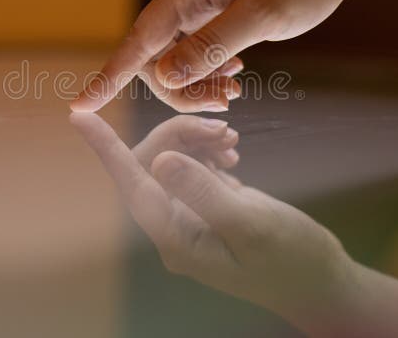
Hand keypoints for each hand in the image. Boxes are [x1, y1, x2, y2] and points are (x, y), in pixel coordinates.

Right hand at [70, 0, 371, 112]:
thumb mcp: (263, 16)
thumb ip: (211, 46)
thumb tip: (163, 76)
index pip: (137, 42)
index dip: (108, 77)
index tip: (79, 106)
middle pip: (156, 54)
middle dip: (180, 87)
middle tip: (225, 102)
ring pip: (177, 53)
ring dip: (198, 80)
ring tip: (235, 91)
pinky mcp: (215, 4)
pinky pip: (196, 44)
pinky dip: (210, 66)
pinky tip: (236, 72)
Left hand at [70, 112, 352, 328]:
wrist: (319, 280)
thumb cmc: (291, 260)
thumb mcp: (250, 224)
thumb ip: (202, 193)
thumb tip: (159, 161)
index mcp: (176, 237)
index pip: (130, 183)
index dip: (104, 147)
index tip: (78, 116)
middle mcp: (174, 227)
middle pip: (152, 163)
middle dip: (179, 135)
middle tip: (221, 129)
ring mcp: (189, 216)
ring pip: (172, 160)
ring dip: (196, 141)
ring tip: (231, 141)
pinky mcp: (206, 206)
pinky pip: (191, 166)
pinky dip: (207, 151)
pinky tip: (231, 152)